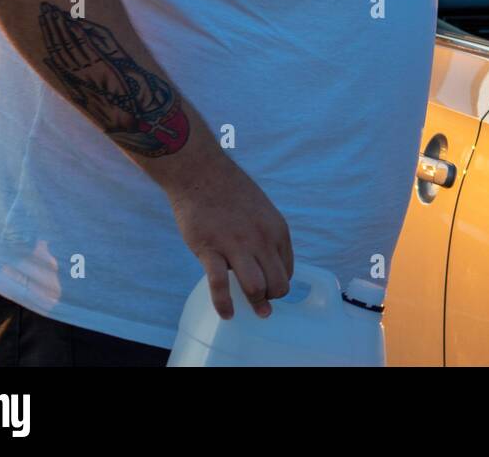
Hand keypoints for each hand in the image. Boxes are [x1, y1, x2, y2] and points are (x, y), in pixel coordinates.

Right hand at [162, 153, 293, 320]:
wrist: (201, 174)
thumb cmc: (230, 193)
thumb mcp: (262, 211)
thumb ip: (267, 236)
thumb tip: (267, 262)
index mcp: (277, 230)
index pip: (287, 270)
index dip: (278, 283)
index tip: (268, 288)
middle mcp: (262, 240)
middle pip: (277, 284)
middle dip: (270, 298)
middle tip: (260, 304)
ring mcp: (237, 246)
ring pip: (256, 288)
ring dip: (254, 304)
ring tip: (248, 311)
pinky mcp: (210, 250)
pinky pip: (220, 286)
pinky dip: (224, 305)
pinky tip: (227, 314)